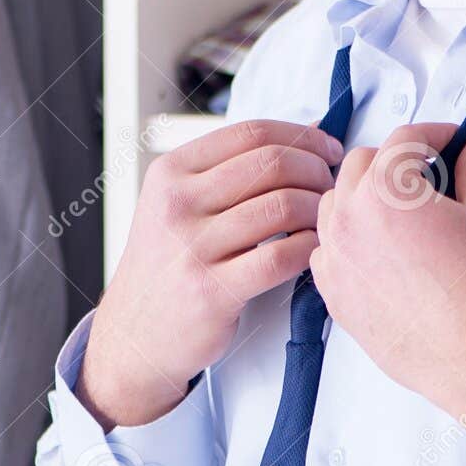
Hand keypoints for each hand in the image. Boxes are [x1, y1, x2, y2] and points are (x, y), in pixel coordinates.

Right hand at [78, 119, 343, 428]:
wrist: (135, 333)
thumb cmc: (172, 261)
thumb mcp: (180, 203)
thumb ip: (233, 168)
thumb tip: (310, 131)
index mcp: (171, 172)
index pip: (251, 133)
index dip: (302, 136)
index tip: (329, 149)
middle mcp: (176, 203)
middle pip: (272, 164)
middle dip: (316, 170)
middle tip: (331, 187)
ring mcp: (191, 247)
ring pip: (282, 206)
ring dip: (317, 209)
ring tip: (323, 219)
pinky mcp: (211, 290)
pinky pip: (281, 257)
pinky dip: (310, 247)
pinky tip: (313, 249)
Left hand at [309, 123, 465, 449]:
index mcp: (385, 189)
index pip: (404, 139)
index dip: (434, 133)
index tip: (451, 141)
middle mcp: (349, 219)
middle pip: (360, 164)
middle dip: (393, 160)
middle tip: (428, 173)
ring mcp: (335, 258)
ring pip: (334, 204)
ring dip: (361, 196)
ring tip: (397, 210)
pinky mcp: (333, 294)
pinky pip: (325, 251)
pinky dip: (346, 240)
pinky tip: (377, 250)